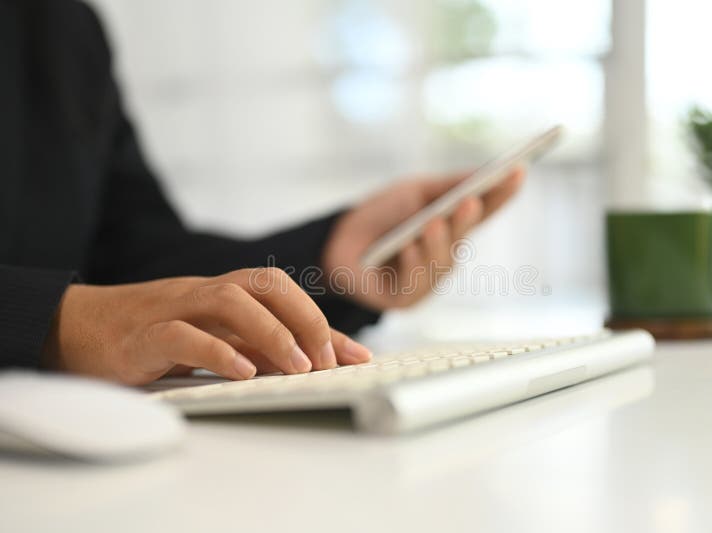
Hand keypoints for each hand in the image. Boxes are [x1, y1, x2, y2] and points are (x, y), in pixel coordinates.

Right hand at [42, 268, 371, 384]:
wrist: (78, 329)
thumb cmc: (154, 335)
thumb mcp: (213, 339)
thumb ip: (255, 347)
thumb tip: (310, 363)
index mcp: (225, 293)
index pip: (285, 297)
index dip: (323, 324)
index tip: (355, 357)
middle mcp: (205, 293)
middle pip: (265, 284)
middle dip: (305, 318)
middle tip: (327, 361)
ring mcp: (174, 307)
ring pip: (229, 301)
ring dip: (271, 333)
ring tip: (298, 366)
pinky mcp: (143, 334)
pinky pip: (182, 334)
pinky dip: (216, 351)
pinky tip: (242, 372)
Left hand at [321, 167, 524, 309]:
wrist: (337, 243)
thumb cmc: (380, 215)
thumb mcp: (414, 191)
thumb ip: (448, 186)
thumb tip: (487, 172)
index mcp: (453, 227)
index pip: (484, 210)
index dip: (502, 193)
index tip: (519, 170)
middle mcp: (446, 254)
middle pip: (461, 236)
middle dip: (465, 219)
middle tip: (470, 201)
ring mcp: (428, 278)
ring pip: (440, 262)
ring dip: (436, 242)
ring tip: (433, 223)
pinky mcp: (404, 299)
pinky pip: (413, 283)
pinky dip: (412, 264)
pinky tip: (409, 248)